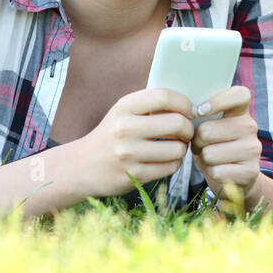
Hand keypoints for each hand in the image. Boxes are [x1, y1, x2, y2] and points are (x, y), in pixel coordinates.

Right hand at [74, 88, 193, 198]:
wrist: (82, 166)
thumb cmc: (113, 134)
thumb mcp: (124, 112)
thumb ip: (151, 104)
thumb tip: (190, 104)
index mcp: (124, 107)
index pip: (163, 97)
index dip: (184, 103)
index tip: (189, 110)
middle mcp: (124, 128)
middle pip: (177, 123)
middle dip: (188, 128)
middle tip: (186, 131)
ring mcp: (128, 154)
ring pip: (178, 149)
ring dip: (183, 148)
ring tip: (175, 146)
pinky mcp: (133, 175)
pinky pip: (170, 167)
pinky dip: (174, 163)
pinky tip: (166, 160)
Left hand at [189, 85, 262, 212]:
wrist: (233, 176)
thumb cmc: (213, 144)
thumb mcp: (209, 125)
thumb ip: (200, 114)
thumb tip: (181, 110)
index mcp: (240, 111)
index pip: (239, 95)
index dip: (218, 101)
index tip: (200, 111)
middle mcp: (250, 127)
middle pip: (208, 131)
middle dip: (197, 141)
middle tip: (201, 144)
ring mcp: (253, 149)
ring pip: (210, 154)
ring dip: (204, 159)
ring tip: (211, 157)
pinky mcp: (251, 171)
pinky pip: (217, 172)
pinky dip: (212, 174)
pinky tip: (219, 170)